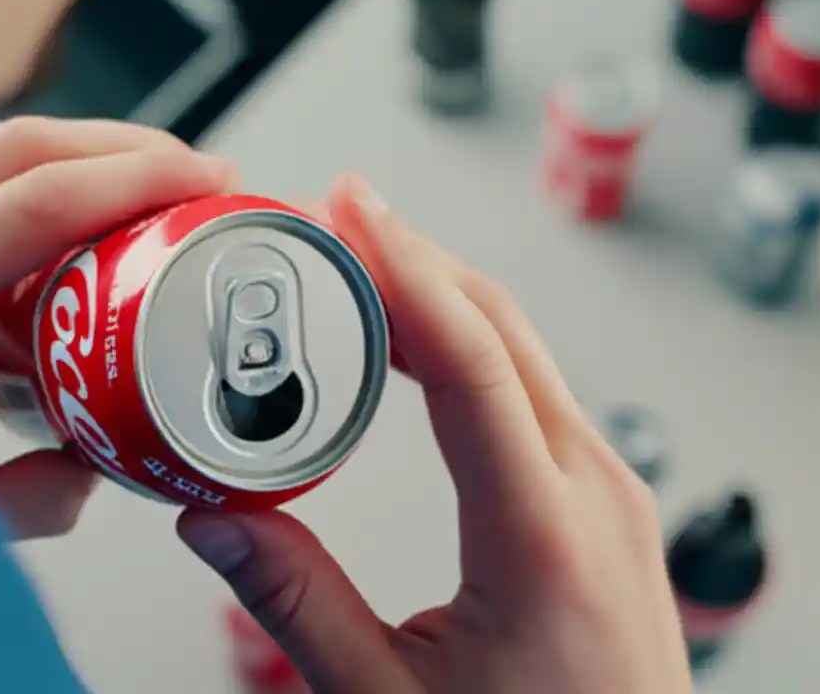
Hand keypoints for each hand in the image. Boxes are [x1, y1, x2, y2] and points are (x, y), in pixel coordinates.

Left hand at [0, 116, 235, 538]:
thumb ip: (15, 499)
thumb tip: (90, 474)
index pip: (30, 206)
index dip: (130, 182)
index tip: (200, 184)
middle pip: (20, 146)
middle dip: (124, 148)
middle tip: (198, 178)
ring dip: (84, 154)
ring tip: (155, 188)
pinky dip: (42, 179)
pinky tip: (81, 218)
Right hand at [178, 174, 689, 692]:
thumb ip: (298, 608)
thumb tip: (213, 525)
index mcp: (542, 536)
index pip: (471, 365)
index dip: (404, 273)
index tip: (352, 211)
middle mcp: (592, 493)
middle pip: (501, 328)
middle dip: (413, 255)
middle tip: (335, 213)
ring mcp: (607, 489)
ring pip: (522, 347)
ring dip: (439, 291)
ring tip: (358, 260)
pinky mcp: (599, 497)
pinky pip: (532, 386)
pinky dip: (467, 340)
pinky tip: (415, 339)